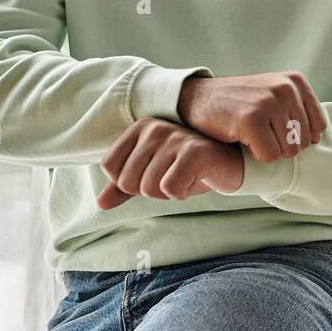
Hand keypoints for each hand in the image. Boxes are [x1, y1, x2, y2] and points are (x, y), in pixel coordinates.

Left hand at [97, 117, 243, 209]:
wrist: (231, 166)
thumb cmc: (190, 168)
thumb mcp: (153, 174)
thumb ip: (125, 186)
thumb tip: (101, 203)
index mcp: (141, 127)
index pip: (110, 167)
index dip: (130, 182)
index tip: (155, 173)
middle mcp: (155, 128)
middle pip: (128, 181)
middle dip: (150, 190)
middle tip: (173, 177)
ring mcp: (175, 137)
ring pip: (149, 188)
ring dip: (168, 193)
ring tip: (185, 177)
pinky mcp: (193, 152)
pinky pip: (170, 189)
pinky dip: (182, 193)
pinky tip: (196, 179)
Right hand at [178, 72, 327, 161]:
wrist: (197, 99)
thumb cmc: (238, 104)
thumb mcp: (273, 97)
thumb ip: (298, 113)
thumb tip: (318, 139)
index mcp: (295, 81)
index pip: (318, 126)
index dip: (297, 136)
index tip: (274, 128)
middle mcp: (286, 88)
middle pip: (303, 142)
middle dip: (281, 145)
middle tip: (258, 132)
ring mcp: (269, 102)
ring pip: (287, 151)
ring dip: (267, 151)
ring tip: (250, 133)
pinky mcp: (252, 119)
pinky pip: (269, 156)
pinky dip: (255, 155)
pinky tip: (241, 138)